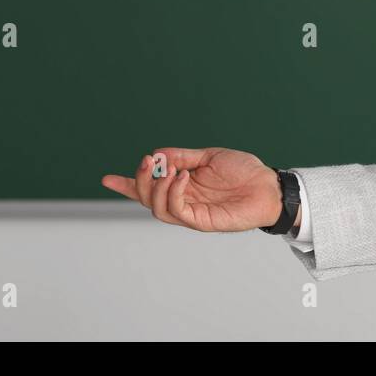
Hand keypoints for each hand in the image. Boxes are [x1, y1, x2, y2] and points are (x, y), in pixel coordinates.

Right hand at [101, 147, 292, 232]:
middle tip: (146, 161)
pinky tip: (182, 177)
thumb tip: (158, 154)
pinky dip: (173, 193)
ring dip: (156, 187)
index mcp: (183, 184)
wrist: (268, 185)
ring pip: (158, 208)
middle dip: (140, 180)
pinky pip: (178, 211)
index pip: (150, 187)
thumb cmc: (244, 171)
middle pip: (148, 198)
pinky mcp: (202, 221)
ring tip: (168, 169)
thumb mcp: (210, 156)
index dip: (127, 185)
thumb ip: (184, 157)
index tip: (106, 179)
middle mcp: (184, 200)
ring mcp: (192, 212)